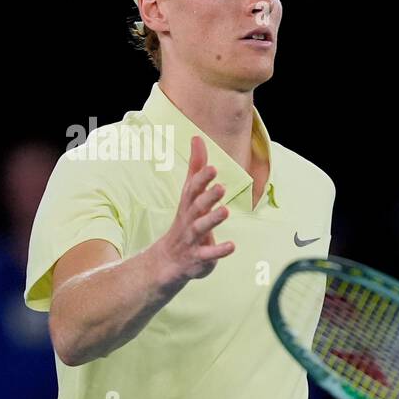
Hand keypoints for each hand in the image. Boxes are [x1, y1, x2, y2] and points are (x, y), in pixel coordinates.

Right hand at [153, 136, 234, 285]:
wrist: (167, 261)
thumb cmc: (185, 221)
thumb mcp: (189, 194)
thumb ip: (196, 168)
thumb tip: (197, 137)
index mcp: (189, 205)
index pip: (193, 189)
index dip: (202, 179)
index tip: (212, 167)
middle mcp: (189, 219)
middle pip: (196, 207)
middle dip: (208, 197)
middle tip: (221, 187)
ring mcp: (192, 239)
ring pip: (201, 228)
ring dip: (212, 220)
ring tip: (226, 211)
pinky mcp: (198, 257)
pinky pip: (208, 254)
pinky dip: (219, 251)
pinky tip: (232, 246)